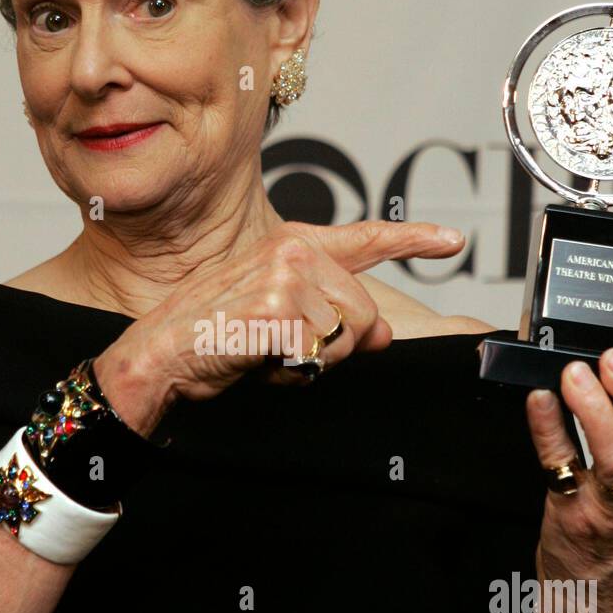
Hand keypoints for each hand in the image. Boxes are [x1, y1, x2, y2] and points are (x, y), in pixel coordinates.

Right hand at [94, 219, 465, 433]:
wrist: (159, 353)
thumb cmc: (214, 334)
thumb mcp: (279, 315)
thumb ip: (332, 313)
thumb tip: (385, 333)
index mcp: (293, 244)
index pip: (366, 239)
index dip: (415, 239)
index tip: (453, 239)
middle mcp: (293, 251)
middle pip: (367, 313)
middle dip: (337, 346)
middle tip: (284, 347)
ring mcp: (286, 277)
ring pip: (347, 337)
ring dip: (313, 362)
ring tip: (266, 351)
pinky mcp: (278, 310)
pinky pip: (317, 357)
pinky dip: (292, 374)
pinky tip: (257, 360)